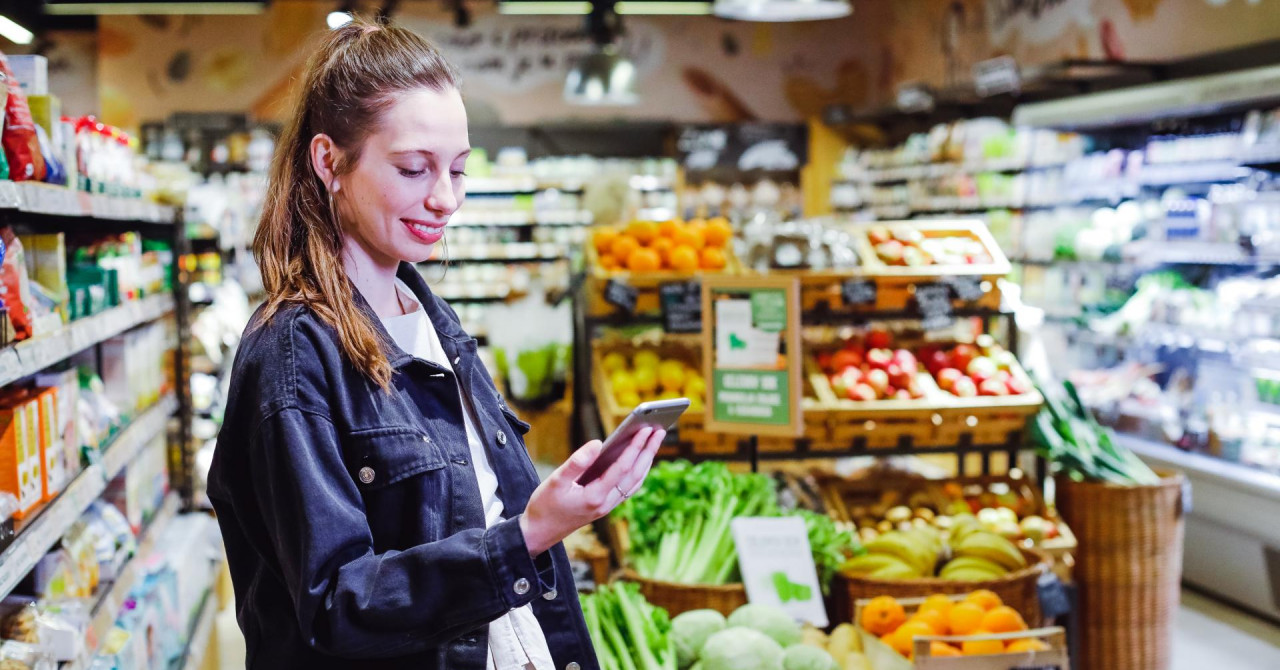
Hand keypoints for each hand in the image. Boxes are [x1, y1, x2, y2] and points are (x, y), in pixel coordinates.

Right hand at [520, 427, 664, 555]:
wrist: (539, 533)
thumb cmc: (544, 505)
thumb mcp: (555, 481)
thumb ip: (576, 462)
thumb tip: (598, 443)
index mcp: (595, 497)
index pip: (622, 468)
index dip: (635, 447)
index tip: (645, 429)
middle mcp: (606, 503)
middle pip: (635, 474)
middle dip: (648, 451)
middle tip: (660, 429)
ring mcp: (607, 507)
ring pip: (635, 482)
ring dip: (646, 461)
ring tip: (654, 440)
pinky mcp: (605, 506)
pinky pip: (628, 488)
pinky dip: (638, 471)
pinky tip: (640, 459)